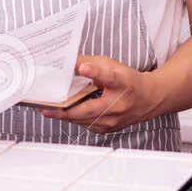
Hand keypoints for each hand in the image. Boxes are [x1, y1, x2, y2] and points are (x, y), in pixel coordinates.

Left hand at [41, 55, 163, 134]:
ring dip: (63, 115)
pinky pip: (84, 124)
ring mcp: (112, 121)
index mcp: (122, 84)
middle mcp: (118, 105)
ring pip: (82, 119)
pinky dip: (72, 118)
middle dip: (63, 108)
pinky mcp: (106, 129)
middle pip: (87, 108)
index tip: (84, 67)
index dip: (96, 72)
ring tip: (46, 108)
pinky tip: (61, 112)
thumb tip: (68, 61)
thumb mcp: (111, 66)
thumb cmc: (128, 82)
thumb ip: (90, 63)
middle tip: (43, 105)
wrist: (147, 99)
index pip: (109, 77)